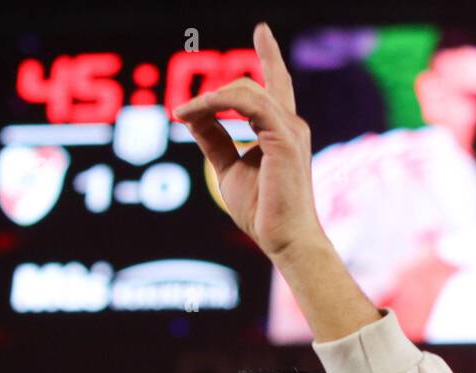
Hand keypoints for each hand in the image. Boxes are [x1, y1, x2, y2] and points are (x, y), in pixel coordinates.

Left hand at [174, 23, 322, 260]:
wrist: (283, 239)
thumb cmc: (263, 212)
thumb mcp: (228, 168)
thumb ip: (213, 139)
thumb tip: (190, 115)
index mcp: (282, 131)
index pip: (276, 85)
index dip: (269, 56)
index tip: (262, 31)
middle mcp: (291, 125)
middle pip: (255, 85)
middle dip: (228, 82)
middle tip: (192, 102)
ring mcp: (290, 129)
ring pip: (246, 91)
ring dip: (209, 99)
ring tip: (184, 112)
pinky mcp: (284, 137)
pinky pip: (246, 103)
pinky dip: (217, 103)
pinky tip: (194, 111)